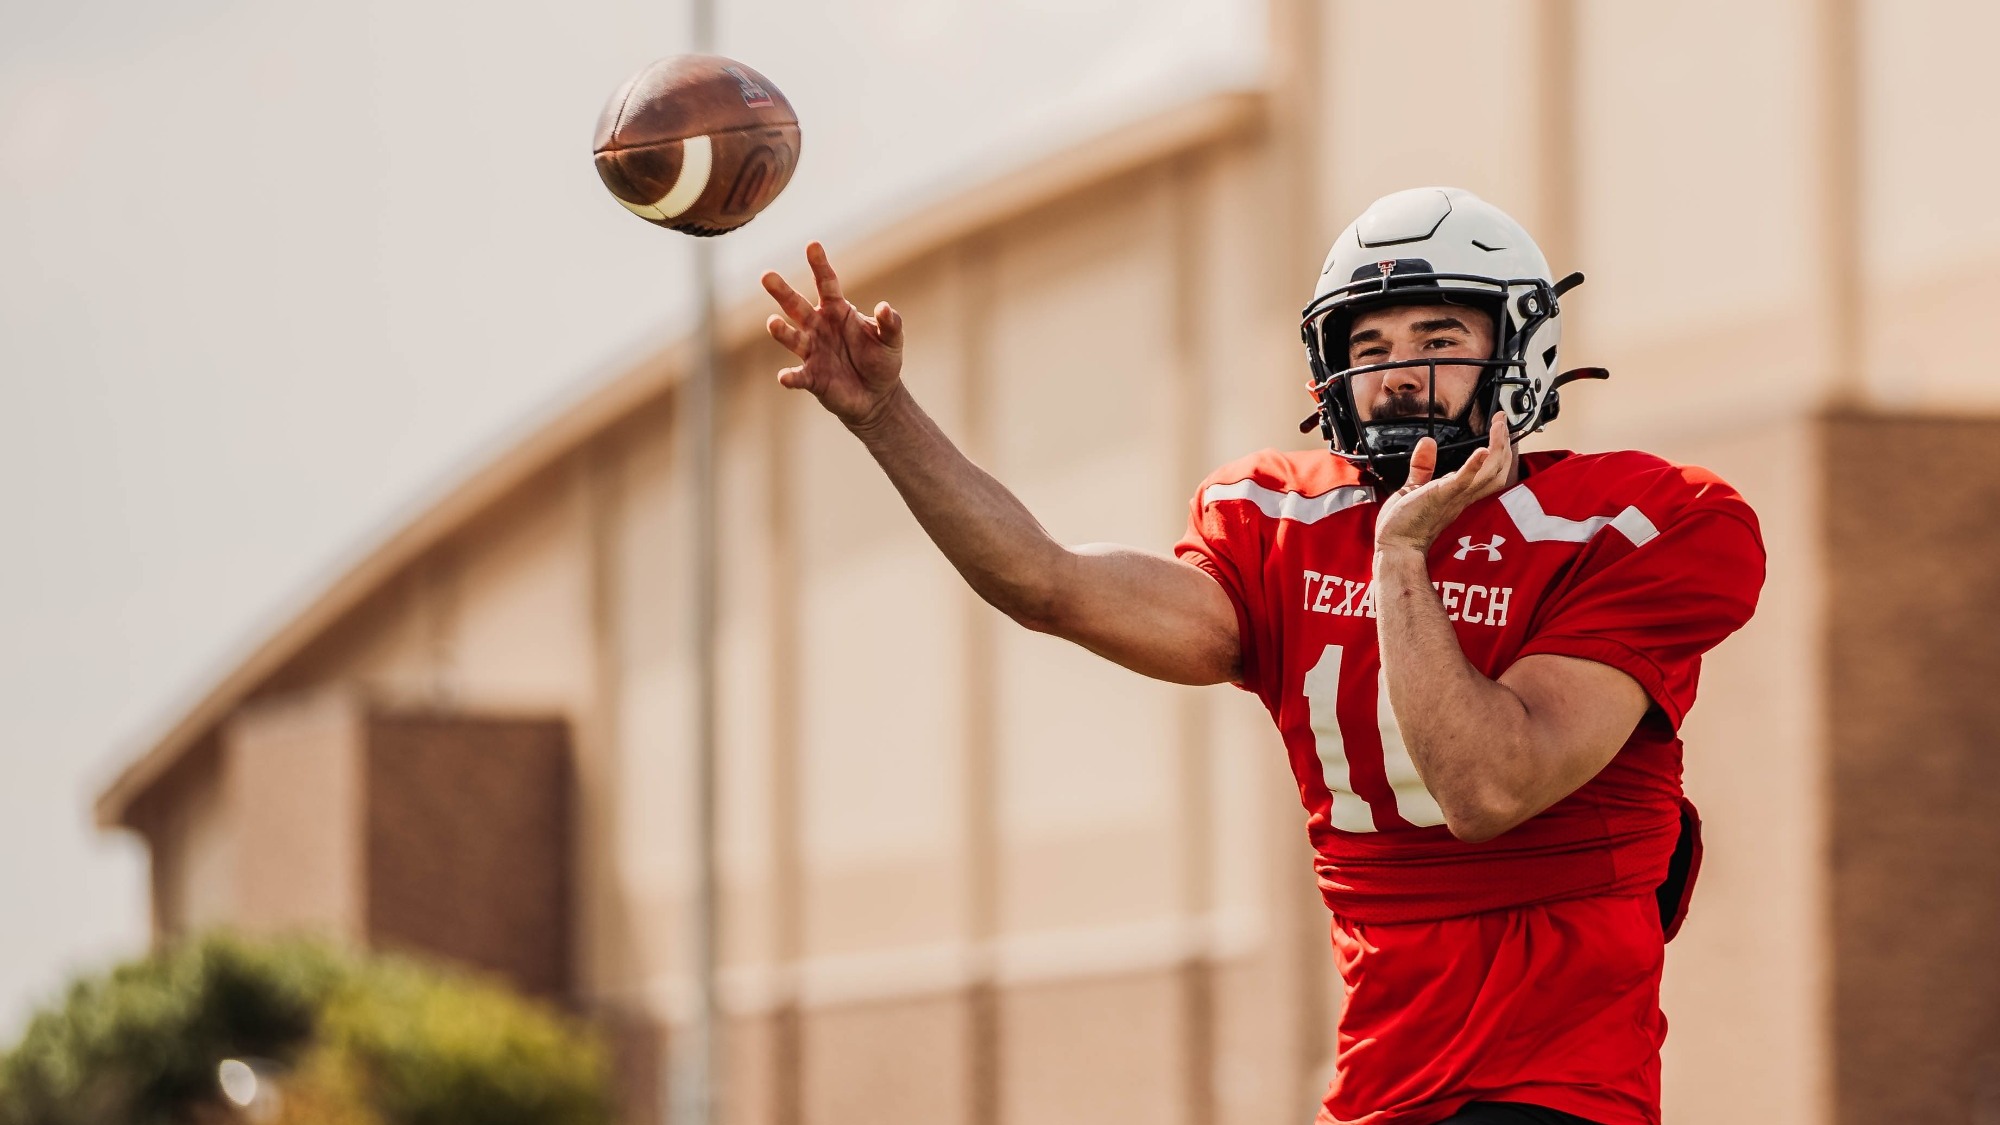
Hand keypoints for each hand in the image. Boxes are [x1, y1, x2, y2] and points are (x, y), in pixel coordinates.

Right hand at [762, 242, 905, 429]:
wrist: (877, 396)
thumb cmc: (881, 360)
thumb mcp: (892, 340)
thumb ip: (890, 323)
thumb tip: (884, 307)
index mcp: (837, 311)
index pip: (826, 284)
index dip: (819, 265)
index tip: (812, 245)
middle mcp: (819, 327)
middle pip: (797, 306)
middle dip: (782, 292)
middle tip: (767, 276)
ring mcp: (812, 352)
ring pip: (792, 338)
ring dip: (781, 331)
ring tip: (773, 322)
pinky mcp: (811, 378)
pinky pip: (798, 376)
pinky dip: (790, 377)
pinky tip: (785, 377)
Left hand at [1374, 421, 1515, 554]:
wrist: (1395, 547)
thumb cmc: (1404, 524)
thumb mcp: (1415, 487)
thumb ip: (1422, 466)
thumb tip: (1427, 443)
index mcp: (1458, 494)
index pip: (1488, 471)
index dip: (1498, 449)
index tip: (1499, 428)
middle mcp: (1462, 496)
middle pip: (1496, 470)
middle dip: (1504, 444)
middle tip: (1502, 421)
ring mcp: (1454, 497)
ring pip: (1488, 474)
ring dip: (1497, 448)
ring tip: (1499, 427)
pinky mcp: (1441, 497)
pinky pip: (1463, 482)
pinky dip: (1474, 466)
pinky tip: (1482, 450)